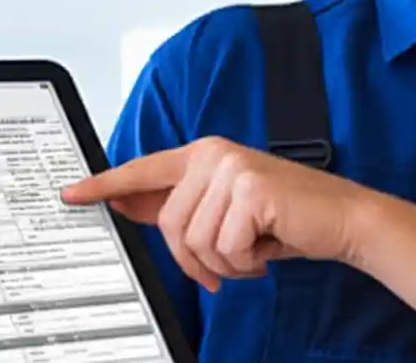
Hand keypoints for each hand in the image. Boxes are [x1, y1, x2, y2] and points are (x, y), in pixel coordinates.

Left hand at [62, 136, 374, 292]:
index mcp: (205, 154)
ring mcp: (232, 169)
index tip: (72, 193)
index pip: (144, 170)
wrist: (343, 219)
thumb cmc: (288, 218)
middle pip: (171, 225)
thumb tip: (130, 207)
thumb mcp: (229, 209)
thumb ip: (182, 205)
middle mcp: (214, 155)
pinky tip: (269, 246)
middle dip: (198, 258)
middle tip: (233, 261)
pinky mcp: (250, 190)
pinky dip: (248, 261)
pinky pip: (225, 249)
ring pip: (196, 241)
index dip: (105, 184)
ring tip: (257, 248)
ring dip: (227, 262)